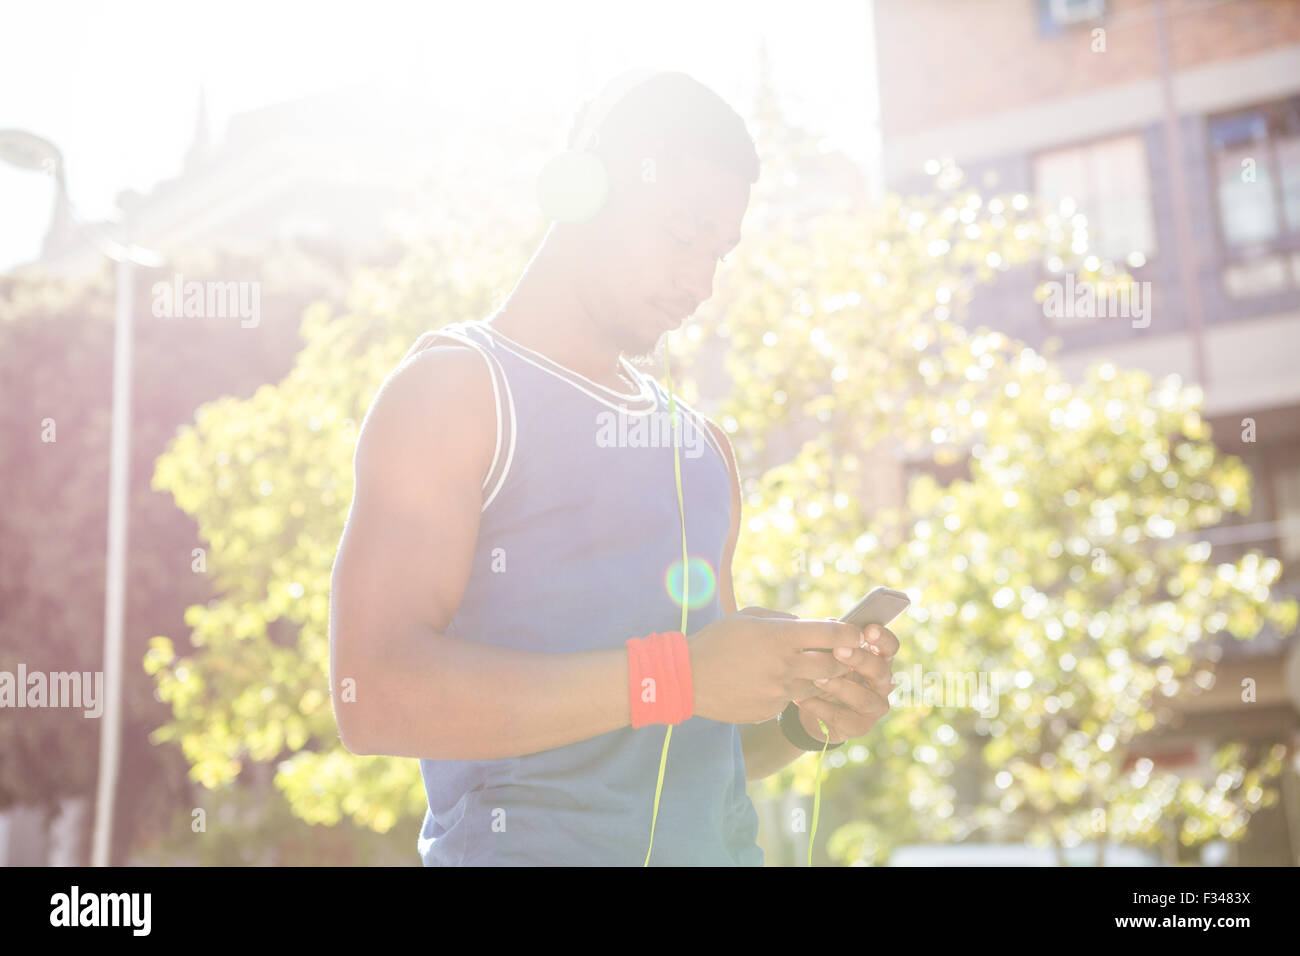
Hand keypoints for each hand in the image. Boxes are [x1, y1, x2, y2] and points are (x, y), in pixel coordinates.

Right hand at [688, 607, 862, 723]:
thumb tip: (809, 626)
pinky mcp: (771, 710)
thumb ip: (784, 620)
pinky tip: (769, 682)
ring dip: (815, 677)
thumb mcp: (749, 617)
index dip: (850, 634)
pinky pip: (791, 700)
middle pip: (834, 666)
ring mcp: (779, 692)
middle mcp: (785, 666)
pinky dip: (790, 691)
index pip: (833, 636)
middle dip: (841, 659)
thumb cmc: (717, 640)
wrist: (687, 678)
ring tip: (798, 667)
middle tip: (838, 654)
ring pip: (816, 686)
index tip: (855, 634)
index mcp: (781, 637)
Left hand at [796, 623, 897, 743]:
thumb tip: (831, 622)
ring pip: (863, 698)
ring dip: (839, 686)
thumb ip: (833, 639)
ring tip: (817, 678)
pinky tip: (803, 699)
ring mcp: (874, 707)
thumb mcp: (828, 653)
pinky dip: (820, 707)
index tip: (868, 630)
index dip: (882, 638)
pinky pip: (841, 718)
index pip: (890, 647)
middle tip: (838, 650)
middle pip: (880, 670)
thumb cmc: (826, 670)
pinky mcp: (859, 727)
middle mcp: (882, 683)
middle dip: (859, 659)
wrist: (814, 707)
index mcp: (878, 659)